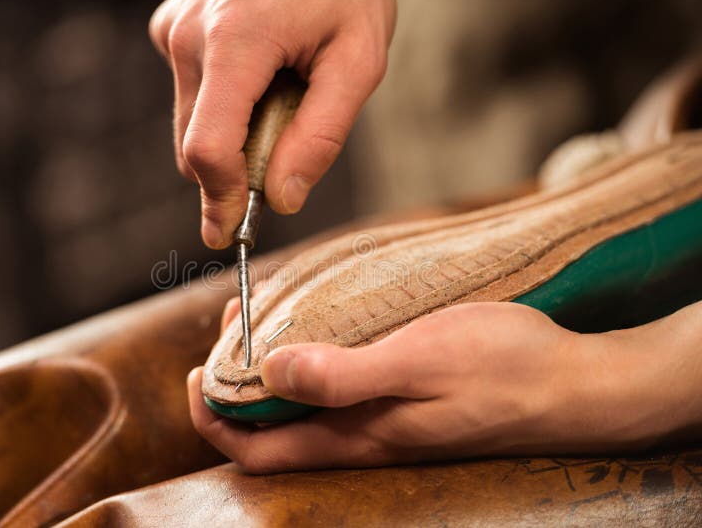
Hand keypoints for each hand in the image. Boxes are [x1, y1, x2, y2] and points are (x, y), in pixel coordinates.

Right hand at [150, 0, 395, 248]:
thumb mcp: (358, 59)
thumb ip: (320, 135)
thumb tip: (280, 200)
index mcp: (235, 42)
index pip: (207, 149)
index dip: (218, 200)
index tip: (229, 234)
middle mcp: (190, 36)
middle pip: (196, 145)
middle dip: (238, 167)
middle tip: (289, 139)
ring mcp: (174, 28)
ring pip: (193, 124)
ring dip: (234, 134)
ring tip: (282, 90)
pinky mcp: (172, 27)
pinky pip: (192, 94)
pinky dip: (225, 105)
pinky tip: (261, 71)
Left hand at [188, 300, 701, 473]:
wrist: (572, 386)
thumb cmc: (504, 367)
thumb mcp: (422, 360)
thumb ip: (346, 375)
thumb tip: (269, 373)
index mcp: (357, 437)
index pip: (258, 450)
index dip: (215, 418)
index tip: (200, 371)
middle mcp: (361, 439)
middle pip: (272, 431)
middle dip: (235, 389)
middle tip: (229, 330)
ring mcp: (382, 424)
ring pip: (301, 413)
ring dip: (270, 375)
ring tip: (262, 322)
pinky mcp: (401, 405)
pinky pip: (335, 396)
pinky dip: (310, 366)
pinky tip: (319, 330)